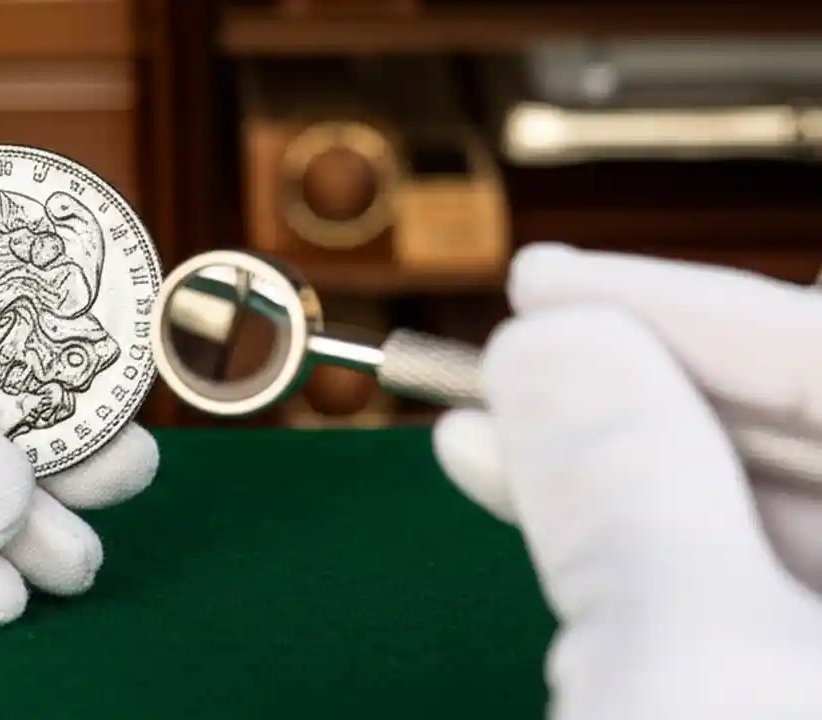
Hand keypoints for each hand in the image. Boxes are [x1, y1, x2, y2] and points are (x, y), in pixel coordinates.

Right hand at [433, 243, 821, 717]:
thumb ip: (629, 488)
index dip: (684, 306)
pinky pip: (717, 588)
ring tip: (482, 428)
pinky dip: (613, 546)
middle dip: (630, 382)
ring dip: (603, 463)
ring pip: (747, 512)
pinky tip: (520, 496)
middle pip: (794, 433)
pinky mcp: (789, 690)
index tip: (547, 282)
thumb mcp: (689, 665)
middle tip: (514, 352)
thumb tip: (554, 347)